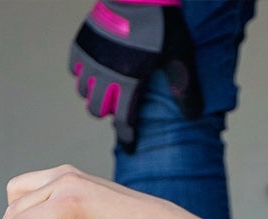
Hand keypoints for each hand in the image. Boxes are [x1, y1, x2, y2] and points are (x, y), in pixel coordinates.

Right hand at [69, 0, 202, 151]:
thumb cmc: (162, 24)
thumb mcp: (180, 57)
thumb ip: (185, 88)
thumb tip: (193, 116)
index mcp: (130, 80)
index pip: (123, 121)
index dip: (127, 136)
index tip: (130, 145)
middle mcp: (105, 73)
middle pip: (96, 110)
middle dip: (107, 111)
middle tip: (118, 106)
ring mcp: (90, 58)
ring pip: (83, 92)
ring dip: (94, 94)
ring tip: (109, 87)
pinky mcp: (82, 44)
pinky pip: (74, 70)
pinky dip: (83, 74)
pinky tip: (96, 70)